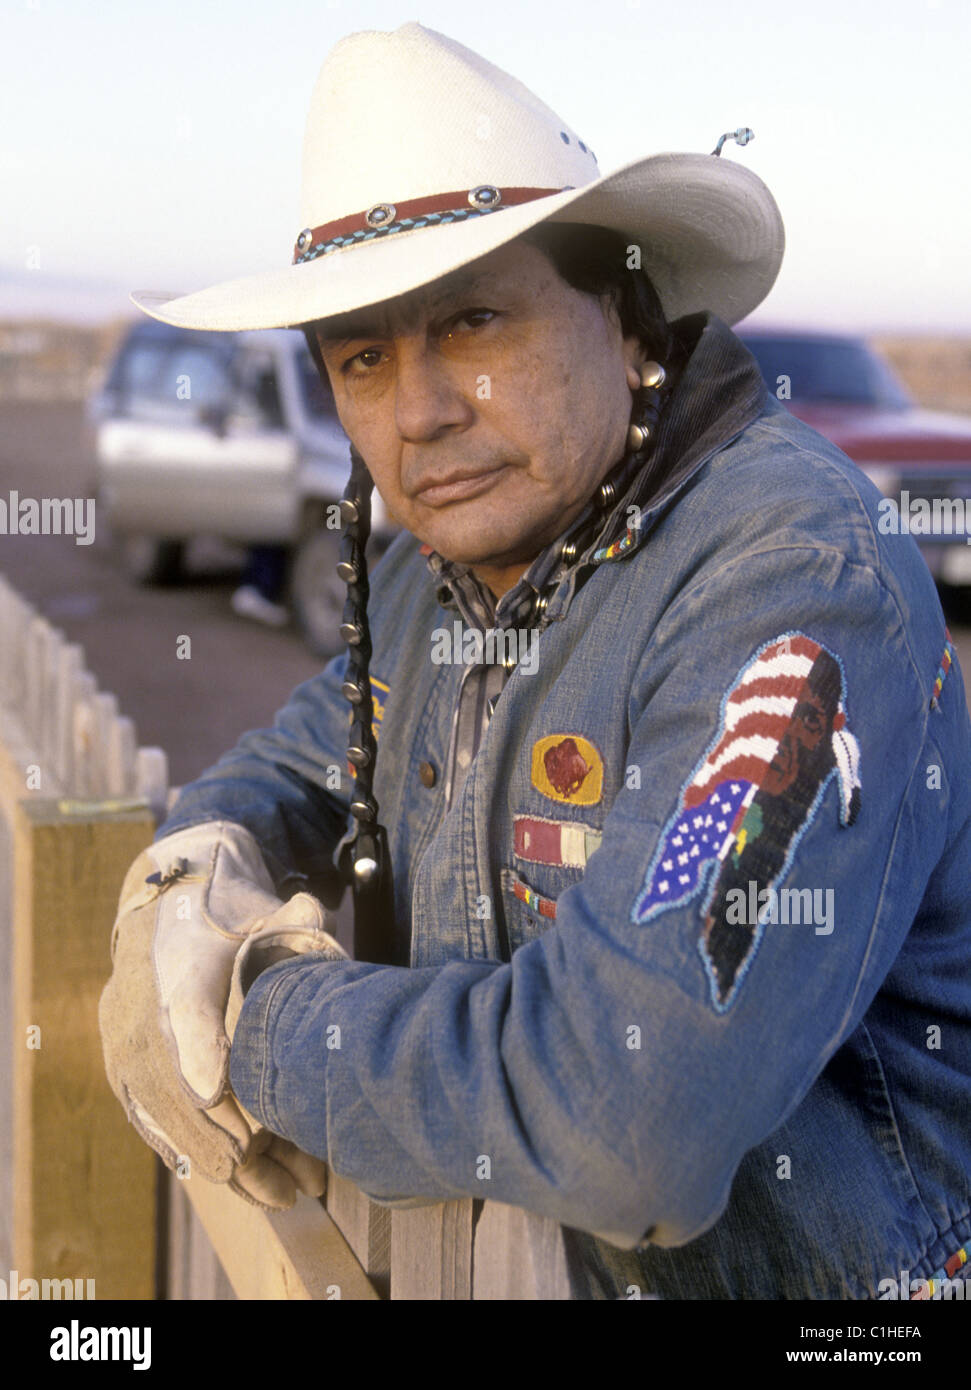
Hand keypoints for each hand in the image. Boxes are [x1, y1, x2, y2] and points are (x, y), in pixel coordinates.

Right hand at [99, 821, 346, 1207]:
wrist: (165, 900)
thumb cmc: (224, 909)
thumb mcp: (257, 907)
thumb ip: (289, 919)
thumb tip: (312, 913)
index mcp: (172, 965)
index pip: (187, 1024)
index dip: (214, 1083)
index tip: (245, 1138)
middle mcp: (135, 1008)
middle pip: (176, 1092)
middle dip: (232, 1149)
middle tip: (288, 1187)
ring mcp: (120, 1040)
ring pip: (163, 1117)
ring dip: (218, 1161)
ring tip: (275, 1194)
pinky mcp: (118, 1061)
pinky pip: (147, 1117)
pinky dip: (189, 1150)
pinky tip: (232, 1178)